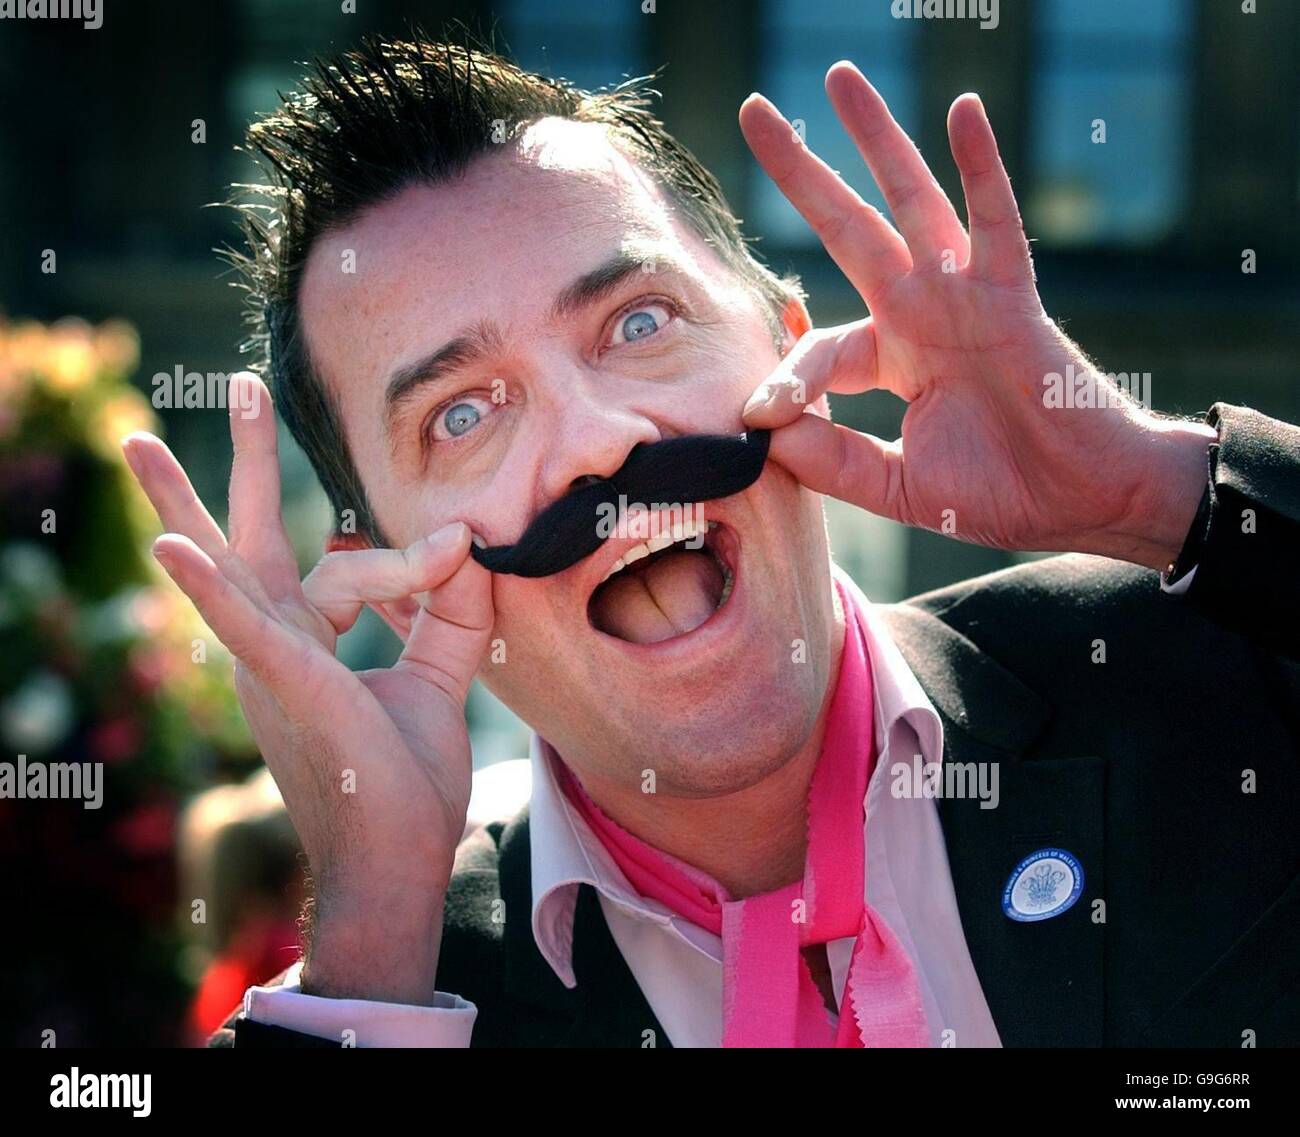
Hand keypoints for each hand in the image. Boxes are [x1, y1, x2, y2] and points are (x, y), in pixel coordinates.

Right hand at [122, 372, 493, 1003]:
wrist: (398, 858)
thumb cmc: (403, 780)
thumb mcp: (440, 678)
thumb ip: (453, 611)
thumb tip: (468, 543)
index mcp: (308, 642)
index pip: (351, 566)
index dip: (413, 559)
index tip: (463, 546)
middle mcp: (278, 642)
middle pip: (254, 537)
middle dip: (242, 466)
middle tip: (238, 387)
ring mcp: (269, 661)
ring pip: (228, 565)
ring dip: (184, 501)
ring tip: (135, 440)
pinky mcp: (284, 684)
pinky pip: (243, 629)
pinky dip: (210, 588)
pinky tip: (169, 549)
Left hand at [740, 62, 1213, 571]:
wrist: (1086, 501)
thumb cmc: (1002, 493)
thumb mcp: (900, 487)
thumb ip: (836, 461)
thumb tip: (765, 434)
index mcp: (895, 358)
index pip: (820, 347)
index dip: (787, 376)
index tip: (761, 415)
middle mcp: (923, 313)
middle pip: (850, 229)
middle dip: (804, 175)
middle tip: (753, 111)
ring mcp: (967, 298)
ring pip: (912, 203)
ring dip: (876, 139)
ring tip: (837, 77)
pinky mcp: (1013, 297)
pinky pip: (996, 222)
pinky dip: (982, 167)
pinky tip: (961, 111)